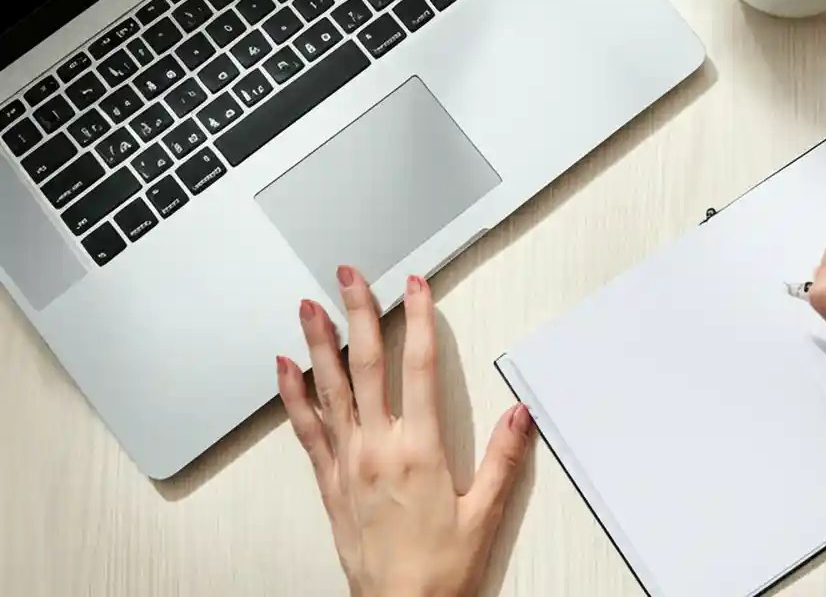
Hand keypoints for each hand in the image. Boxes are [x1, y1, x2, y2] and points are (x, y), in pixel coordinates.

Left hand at [277, 266, 531, 596]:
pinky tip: (285, 369)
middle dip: (358, 314)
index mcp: (419, 450)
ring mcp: (347, 463)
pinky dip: (293, 396)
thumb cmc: (439, 569)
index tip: (415, 286)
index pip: (418, 368)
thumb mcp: (484, 514)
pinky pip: (307, 429)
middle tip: (349, 276)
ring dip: (319, 344)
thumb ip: (504, 459)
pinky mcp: (329, 483)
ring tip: (309, 306)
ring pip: (329, 390)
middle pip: (366, 366)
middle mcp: (377, 448)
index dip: (417, 321)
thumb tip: (521, 414)